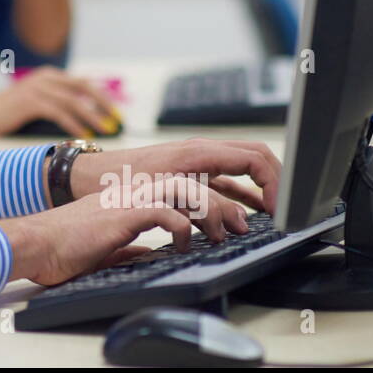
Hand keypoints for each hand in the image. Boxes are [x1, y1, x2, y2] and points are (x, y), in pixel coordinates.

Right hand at [0, 66, 120, 136]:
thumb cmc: (6, 116)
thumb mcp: (34, 106)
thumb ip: (55, 106)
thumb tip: (84, 121)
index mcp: (48, 76)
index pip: (83, 83)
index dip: (102, 97)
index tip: (115, 113)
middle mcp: (45, 78)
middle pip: (84, 87)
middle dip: (104, 103)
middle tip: (117, 120)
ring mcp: (37, 88)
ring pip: (74, 101)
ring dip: (93, 116)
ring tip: (106, 130)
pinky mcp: (30, 102)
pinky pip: (59, 113)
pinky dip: (74, 124)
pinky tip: (84, 135)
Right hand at [0, 173, 251, 285]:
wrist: (37, 243)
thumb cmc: (66, 246)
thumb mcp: (110, 244)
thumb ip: (132, 244)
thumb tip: (150, 253)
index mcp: (135, 194)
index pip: (185, 184)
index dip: (213, 197)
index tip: (232, 220)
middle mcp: (136, 189)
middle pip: (194, 181)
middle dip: (225, 203)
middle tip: (240, 226)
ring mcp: (130, 197)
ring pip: (187, 190)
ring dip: (211, 213)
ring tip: (221, 235)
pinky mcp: (123, 211)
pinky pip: (166, 211)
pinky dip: (182, 229)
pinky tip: (181, 246)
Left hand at [70, 136, 280, 214]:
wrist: (86, 177)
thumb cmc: (116, 181)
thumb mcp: (161, 193)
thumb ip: (200, 205)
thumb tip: (235, 220)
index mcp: (197, 152)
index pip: (256, 156)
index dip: (276, 181)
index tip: (280, 207)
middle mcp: (200, 152)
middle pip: (255, 158)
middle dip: (276, 181)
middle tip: (286, 209)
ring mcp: (194, 162)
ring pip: (240, 171)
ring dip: (258, 192)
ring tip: (272, 217)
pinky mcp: (187, 175)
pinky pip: (224, 181)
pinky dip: (239, 196)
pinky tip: (246, 215)